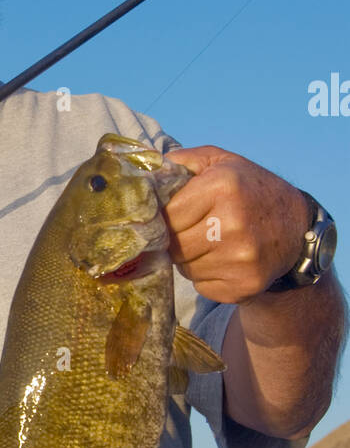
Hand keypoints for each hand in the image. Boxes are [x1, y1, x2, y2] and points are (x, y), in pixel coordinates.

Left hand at [161, 146, 311, 304]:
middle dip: (176, 240)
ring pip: (185, 269)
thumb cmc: (252, 191)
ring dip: (189, 259)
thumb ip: (184, 160)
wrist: (298, 229)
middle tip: (191, 232)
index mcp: (222, 187)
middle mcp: (232, 224)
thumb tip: (149, 171)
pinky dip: (205, 277)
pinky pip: (202, 286)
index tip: (172, 218)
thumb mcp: (222, 162)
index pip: (167, 216)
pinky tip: (222, 261)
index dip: (165, 219)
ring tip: (209, 245)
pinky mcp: (246, 284)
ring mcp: (241, 258)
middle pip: (174, 245)